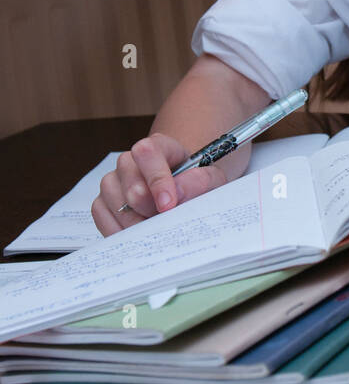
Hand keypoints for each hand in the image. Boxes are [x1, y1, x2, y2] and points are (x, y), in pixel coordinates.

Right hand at [91, 132, 230, 236]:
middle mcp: (130, 162)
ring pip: (114, 202)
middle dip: (149, 209)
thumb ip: (201, 181)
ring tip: (157, 229)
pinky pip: (102, 217)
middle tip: (166, 222)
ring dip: (137, 223)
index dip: (157, 180)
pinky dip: (121, 232)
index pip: (147, 152)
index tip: (169, 204)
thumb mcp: (211, 179)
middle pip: (129, 184)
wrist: (183, 194)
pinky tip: (140, 236)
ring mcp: (113, 182)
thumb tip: (179, 192)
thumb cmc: (195, 184)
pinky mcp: (102, 202)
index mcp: (158, 147)